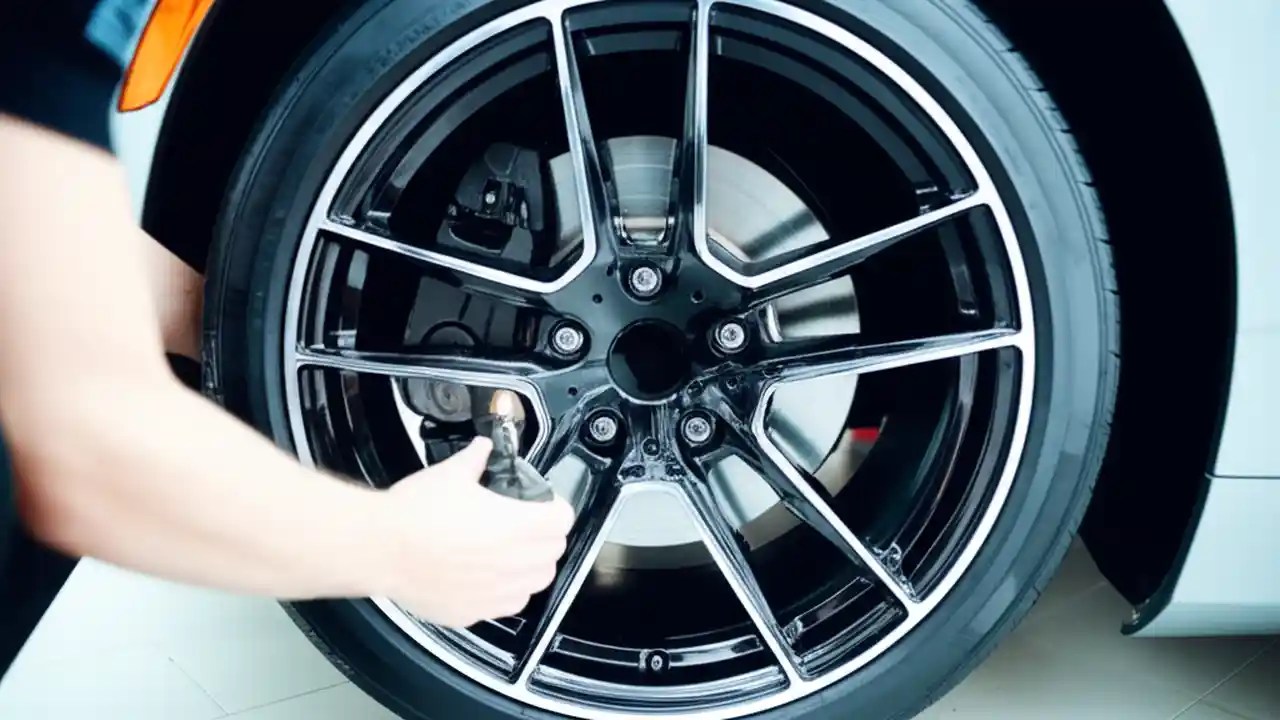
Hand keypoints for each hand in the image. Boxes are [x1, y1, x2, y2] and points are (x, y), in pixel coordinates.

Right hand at [373, 438, 575, 627]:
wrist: (378, 548)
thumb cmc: (413, 512)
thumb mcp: (450, 473)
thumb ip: (476, 460)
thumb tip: (483, 449)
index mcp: (516, 524)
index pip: (563, 519)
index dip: (556, 507)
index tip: (545, 503)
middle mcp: (513, 562)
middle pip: (555, 551)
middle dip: (546, 535)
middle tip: (528, 524)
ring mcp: (495, 592)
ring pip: (537, 582)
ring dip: (532, 566)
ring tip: (512, 552)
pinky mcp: (475, 612)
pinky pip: (508, 605)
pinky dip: (508, 592)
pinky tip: (489, 578)